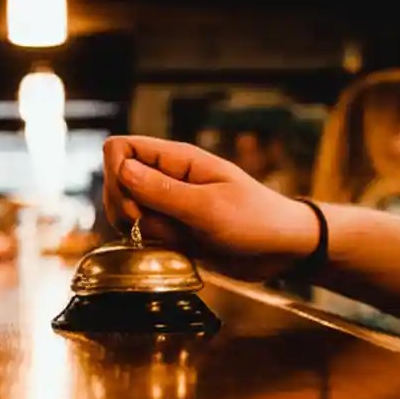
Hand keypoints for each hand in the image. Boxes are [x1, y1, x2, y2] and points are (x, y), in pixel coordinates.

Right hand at [103, 136, 318, 279]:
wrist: (283, 250)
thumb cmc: (256, 221)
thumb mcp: (208, 207)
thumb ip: (163, 191)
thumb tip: (122, 170)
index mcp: (177, 159)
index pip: (120, 148)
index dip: (117, 175)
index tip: (136, 206)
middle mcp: (168, 177)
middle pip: (116, 182)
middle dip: (125, 210)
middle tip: (154, 228)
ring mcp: (169, 204)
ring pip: (126, 212)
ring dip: (142, 231)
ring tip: (176, 239)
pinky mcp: (173, 229)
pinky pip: (144, 234)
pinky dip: (153, 245)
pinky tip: (179, 249)